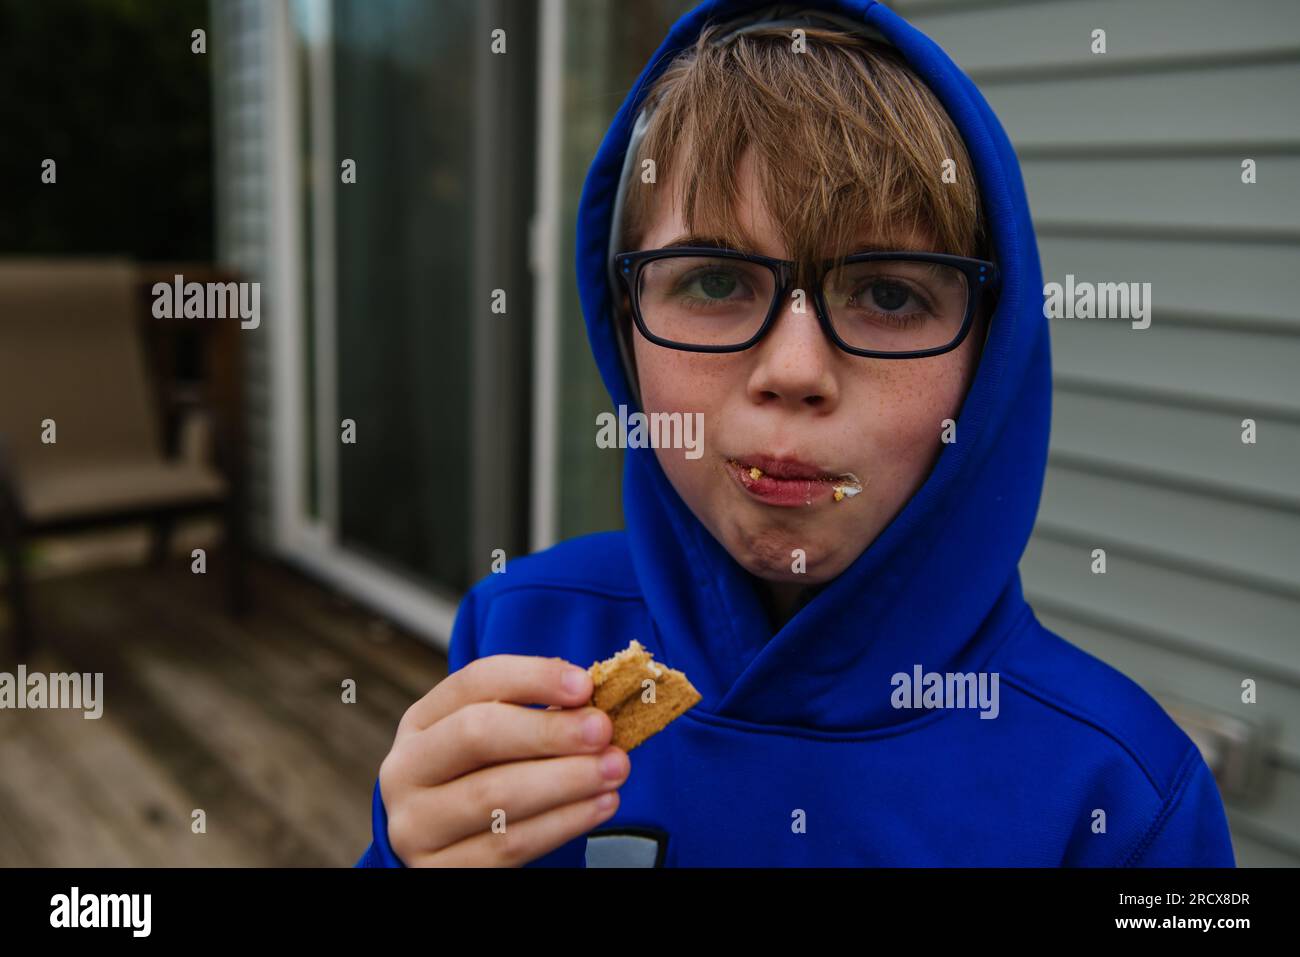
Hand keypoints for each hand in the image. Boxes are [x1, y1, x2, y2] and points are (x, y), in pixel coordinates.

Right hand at [379, 654, 628, 865]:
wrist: (449, 850)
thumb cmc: (484, 779)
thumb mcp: (493, 741)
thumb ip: (534, 715)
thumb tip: (592, 700)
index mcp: (421, 722)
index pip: (474, 682)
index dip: (532, 677)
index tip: (585, 685)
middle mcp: (406, 769)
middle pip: (477, 734)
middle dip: (548, 730)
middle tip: (603, 730)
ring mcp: (416, 824)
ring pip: (495, 794)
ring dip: (566, 779)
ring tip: (614, 768)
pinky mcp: (440, 870)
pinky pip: (509, 844)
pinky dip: (563, 822)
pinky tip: (599, 805)